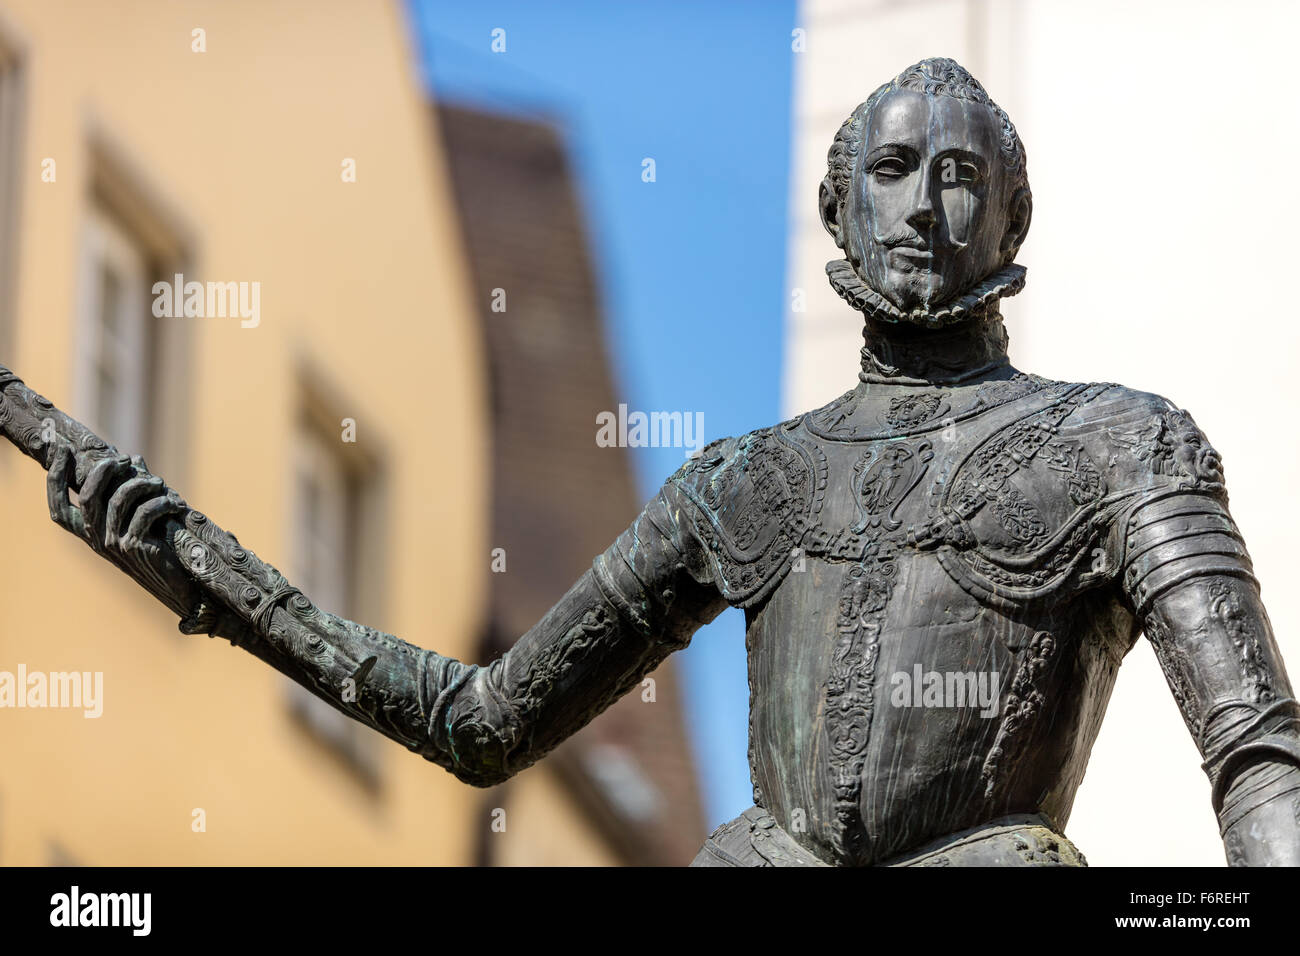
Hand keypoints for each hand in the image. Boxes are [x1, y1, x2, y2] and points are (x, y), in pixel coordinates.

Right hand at [46, 440, 197, 619]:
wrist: (177, 585)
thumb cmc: (159, 546)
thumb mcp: (139, 519)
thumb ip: (133, 490)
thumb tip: (133, 458)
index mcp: (90, 533)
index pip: (58, 509)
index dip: (54, 480)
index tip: (60, 449)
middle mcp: (96, 540)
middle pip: (87, 497)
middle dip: (103, 471)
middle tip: (123, 460)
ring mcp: (114, 544)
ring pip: (118, 500)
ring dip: (141, 484)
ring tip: (158, 482)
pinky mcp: (136, 547)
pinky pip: (144, 512)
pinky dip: (161, 501)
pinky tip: (175, 502)